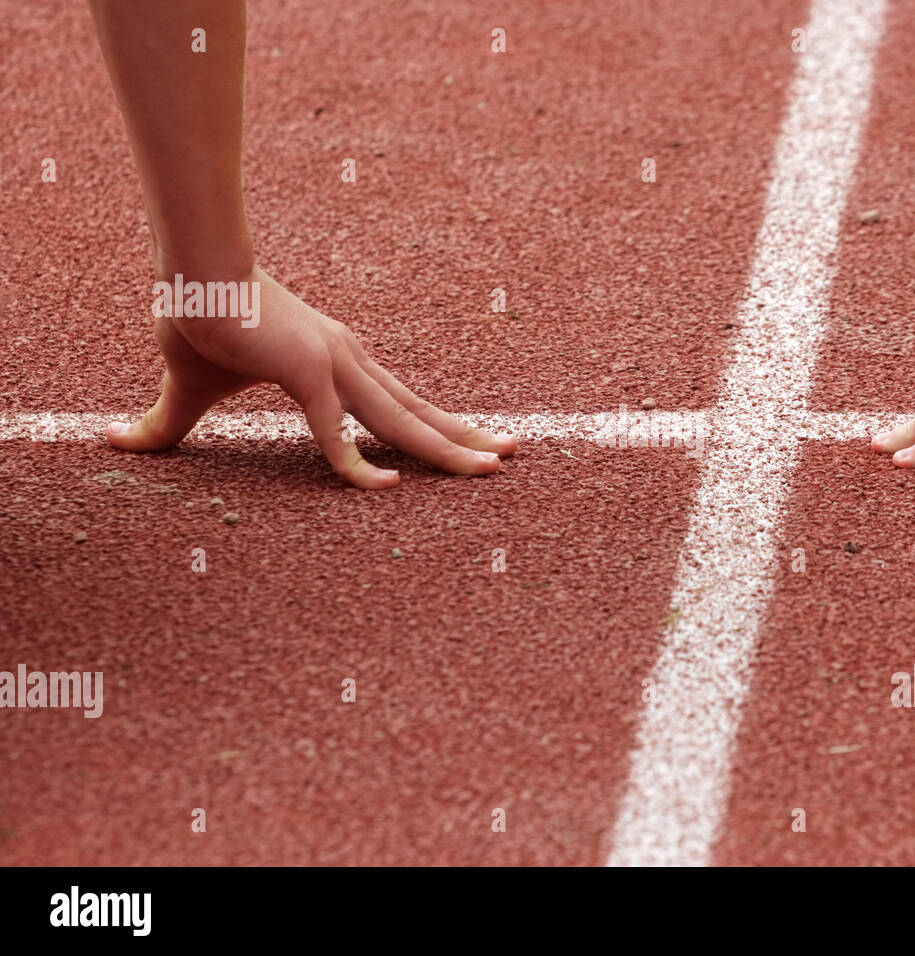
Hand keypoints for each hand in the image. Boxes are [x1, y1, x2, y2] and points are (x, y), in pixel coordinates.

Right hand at [107, 267, 516, 487]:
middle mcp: (351, 363)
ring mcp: (335, 366)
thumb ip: (168, 425)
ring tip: (495, 467)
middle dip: (467, 437)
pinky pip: (334, 430)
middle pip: (419, 412)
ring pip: (403, 421)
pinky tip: (382, 487)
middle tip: (512, 454)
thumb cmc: (196, 320)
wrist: (185, 272)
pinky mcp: (306, 371)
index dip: (435, 426)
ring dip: (450, 447)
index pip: (400, 404)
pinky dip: (355, 461)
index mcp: (340, 363)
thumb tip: (113, 441)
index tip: (469, 445)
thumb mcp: (188, 389)